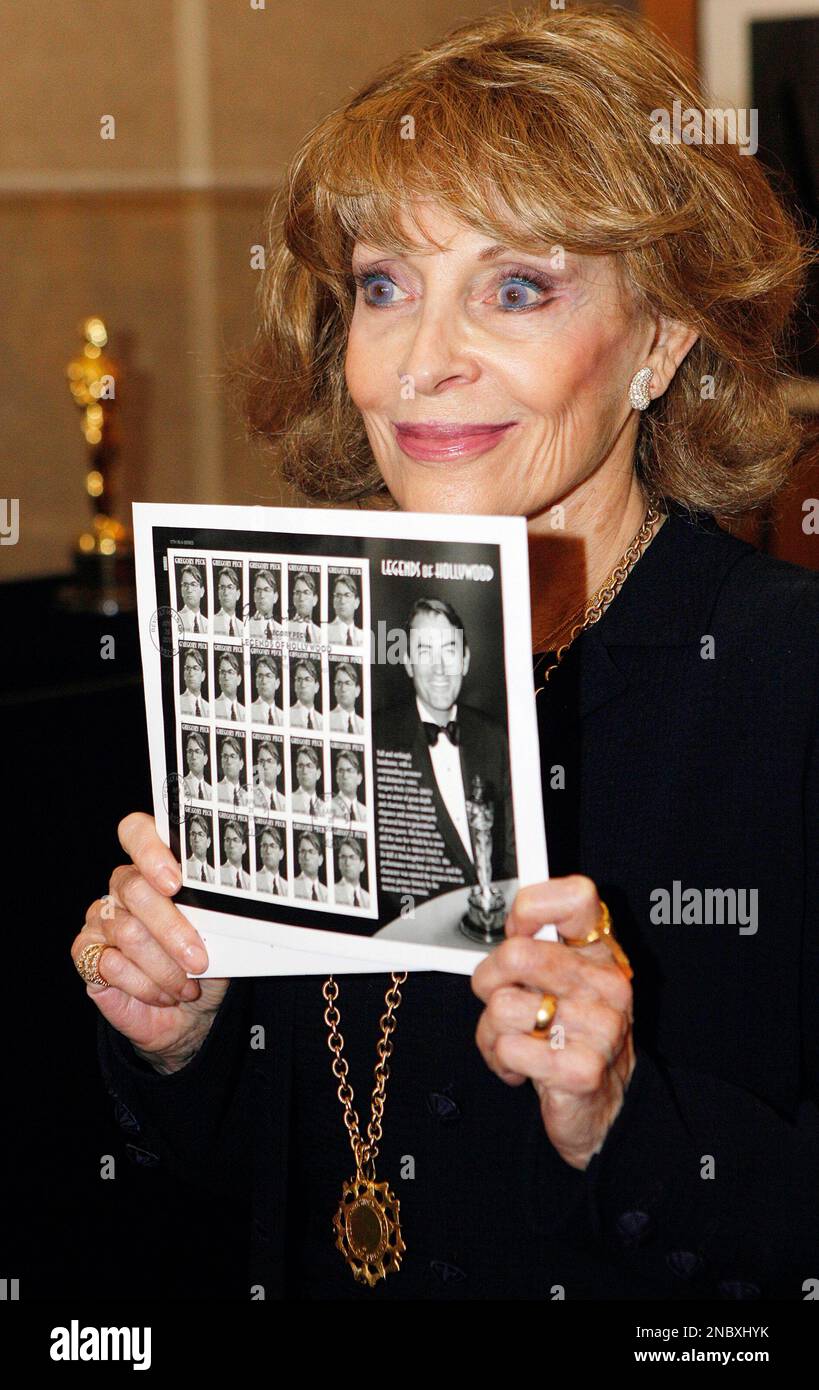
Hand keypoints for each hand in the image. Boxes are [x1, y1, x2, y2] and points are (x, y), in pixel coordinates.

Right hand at [71, 812, 228, 1072]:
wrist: (190, 1013)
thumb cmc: (208, 965)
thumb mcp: (222, 936)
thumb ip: (214, 913)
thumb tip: (222, 908)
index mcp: (156, 867)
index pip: (137, 832)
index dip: (151, 850)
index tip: (175, 882)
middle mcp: (124, 887)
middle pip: (136, 890)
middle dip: (172, 929)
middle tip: (198, 960)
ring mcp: (101, 917)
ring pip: (127, 931)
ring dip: (164, 966)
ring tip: (187, 985)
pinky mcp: (86, 952)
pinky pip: (109, 962)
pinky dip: (143, 984)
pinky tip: (162, 993)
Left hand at [471, 875, 634, 1169]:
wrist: (603, 1109)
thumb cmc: (571, 1036)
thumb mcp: (563, 983)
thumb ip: (538, 947)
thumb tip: (510, 923)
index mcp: (601, 953)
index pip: (577, 896)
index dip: (531, 907)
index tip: (516, 930)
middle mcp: (607, 984)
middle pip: (516, 953)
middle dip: (488, 980)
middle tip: (497, 997)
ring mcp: (600, 1028)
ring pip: (501, 1007)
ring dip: (491, 1031)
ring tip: (513, 1041)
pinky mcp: (582, 1071)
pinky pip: (508, 1048)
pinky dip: (500, 1061)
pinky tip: (521, 1068)